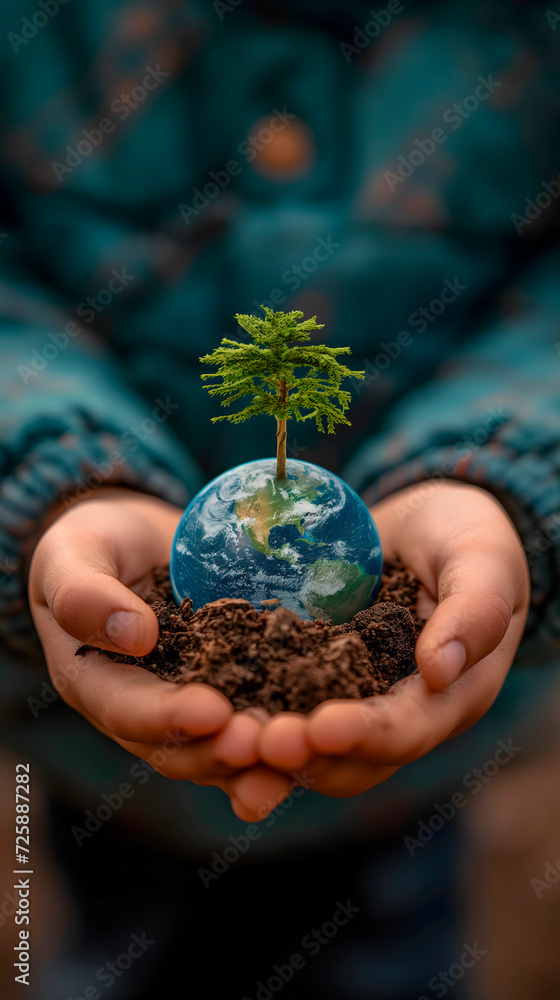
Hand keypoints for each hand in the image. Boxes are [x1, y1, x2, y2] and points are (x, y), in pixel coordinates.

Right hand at [28, 488, 286, 805]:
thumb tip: (134, 635)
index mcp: (96, 682)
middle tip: (265, 743)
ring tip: (299, 752)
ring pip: (223, 749)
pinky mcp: (235, 691)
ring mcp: (191, 704)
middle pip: (180, 748)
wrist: (139, 541)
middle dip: (223, 751)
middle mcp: (144, 709)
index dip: (167, 717)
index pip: (128, 708)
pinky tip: (326, 741)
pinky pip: (259, 719)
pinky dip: (287, 735)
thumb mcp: (72, 554)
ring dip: (260, 760)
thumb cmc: (95, 542)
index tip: (210, 711)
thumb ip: (84, 592)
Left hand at [250, 482, 529, 817]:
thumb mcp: (483, 559)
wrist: (427, 524)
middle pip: (351, 758)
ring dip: (267, 748)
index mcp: (449, 696)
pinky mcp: (313, 676)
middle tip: (256, 742)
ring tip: (222, 732)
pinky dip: (248, 710)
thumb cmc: (465, 536)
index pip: (407, 730)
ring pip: (309, 746)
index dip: (364, 735)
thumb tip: (442, 670)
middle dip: (304, 755)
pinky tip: (206, 699)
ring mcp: (352, 699)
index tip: (319, 728)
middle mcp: (398, 713)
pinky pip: (279, 703)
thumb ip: (475, 608)